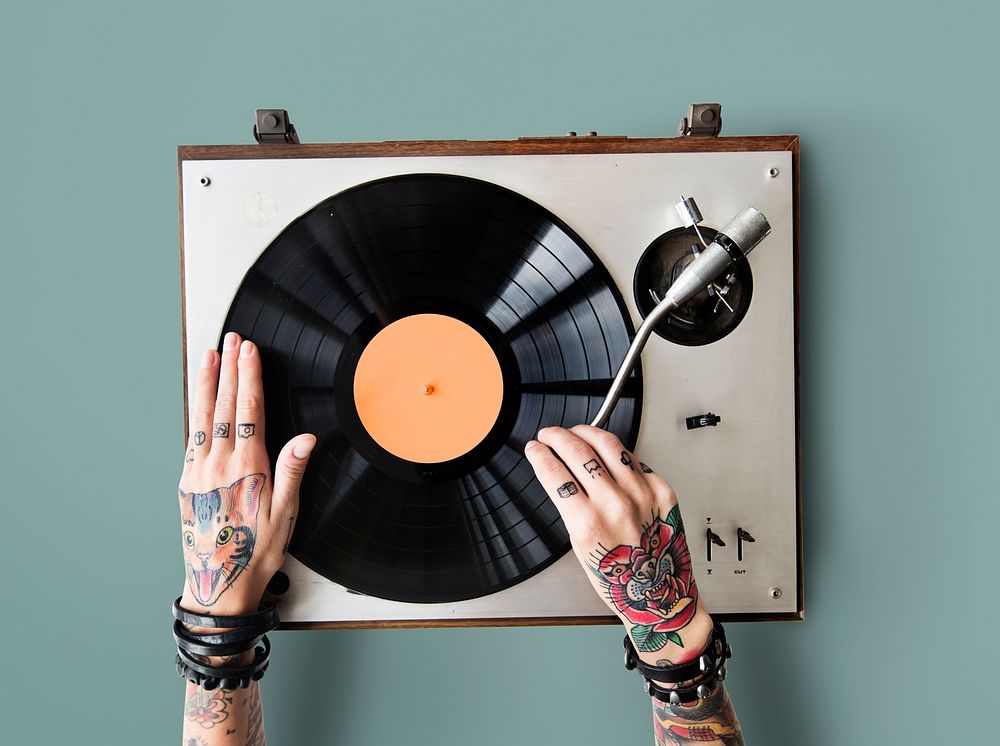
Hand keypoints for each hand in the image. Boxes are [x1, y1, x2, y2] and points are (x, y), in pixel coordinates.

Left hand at [178, 332, 315, 616]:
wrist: (218, 585)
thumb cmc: (255, 553)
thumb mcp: (285, 514)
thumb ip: (292, 471)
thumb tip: (305, 438)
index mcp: (246, 469)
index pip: (248, 411)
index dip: (249, 376)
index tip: (248, 350)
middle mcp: (218, 465)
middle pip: (225, 406)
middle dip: (229, 369)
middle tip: (231, 340)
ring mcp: (198, 472)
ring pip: (203, 417)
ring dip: (208, 384)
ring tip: (210, 357)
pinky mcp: (187, 482)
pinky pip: (192, 437)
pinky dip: (197, 412)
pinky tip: (200, 401)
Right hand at [524, 425, 711, 666]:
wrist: (661, 594)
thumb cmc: (620, 578)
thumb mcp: (580, 546)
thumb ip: (572, 507)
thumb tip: (560, 472)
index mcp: (588, 523)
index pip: (555, 473)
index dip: (539, 454)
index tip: (534, 448)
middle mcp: (615, 504)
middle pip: (578, 451)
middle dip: (557, 437)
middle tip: (549, 434)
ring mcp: (641, 494)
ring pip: (608, 444)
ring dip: (586, 432)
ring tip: (576, 432)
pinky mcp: (661, 489)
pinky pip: (633, 459)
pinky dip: (615, 452)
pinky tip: (606, 451)